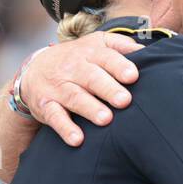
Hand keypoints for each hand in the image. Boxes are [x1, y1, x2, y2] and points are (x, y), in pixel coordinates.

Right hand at [21, 32, 144, 146]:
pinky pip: (55, 117)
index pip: (105, 57)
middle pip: (91, 77)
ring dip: (90, 109)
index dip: (118, 66)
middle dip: (108, 89)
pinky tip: (78, 139)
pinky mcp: (46, 106)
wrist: (33, 70)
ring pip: (75, 97)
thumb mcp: (96, 44)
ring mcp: (58, 87)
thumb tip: (149, 51)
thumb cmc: (77, 60)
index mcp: (88, 52)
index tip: (133, 76)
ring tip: (106, 119)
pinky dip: (65, 128)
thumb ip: (121, 45)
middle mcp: (72, 68)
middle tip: (125, 101)